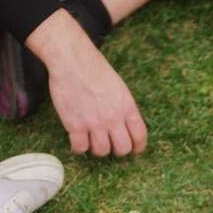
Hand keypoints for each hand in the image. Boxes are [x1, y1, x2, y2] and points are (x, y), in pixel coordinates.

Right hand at [29, 10, 147, 156]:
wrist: (72, 60)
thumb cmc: (95, 69)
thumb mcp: (119, 87)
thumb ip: (124, 108)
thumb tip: (125, 125)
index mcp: (127, 108)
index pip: (139, 137)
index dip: (137, 147)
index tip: (134, 150)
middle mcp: (113, 118)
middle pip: (122, 149)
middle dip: (117, 150)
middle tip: (110, 145)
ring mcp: (94, 123)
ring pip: (101, 152)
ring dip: (97, 149)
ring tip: (92, 140)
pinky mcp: (75, 125)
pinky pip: (80, 148)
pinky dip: (78, 148)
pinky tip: (77, 140)